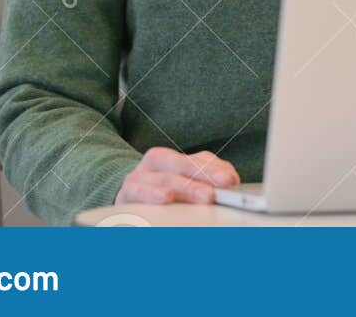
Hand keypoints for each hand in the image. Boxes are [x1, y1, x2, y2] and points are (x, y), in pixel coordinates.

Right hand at [114, 147, 239, 205]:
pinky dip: (152, 194)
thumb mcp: (183, 182)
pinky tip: (165, 198)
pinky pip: (138, 192)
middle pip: (181, 167)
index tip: (229, 181)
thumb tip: (231, 183)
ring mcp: (138, 177)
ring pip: (163, 179)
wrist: (124, 198)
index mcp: (172, 158)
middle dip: (201, 178)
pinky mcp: (126, 193)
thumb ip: (207, 179)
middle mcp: (154, 163)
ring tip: (201, 196)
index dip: (214, 169)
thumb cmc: (159, 192)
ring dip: (184, 188)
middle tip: (215, 192)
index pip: (198, 160)